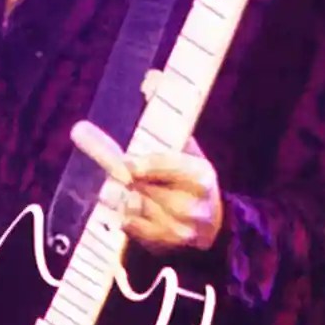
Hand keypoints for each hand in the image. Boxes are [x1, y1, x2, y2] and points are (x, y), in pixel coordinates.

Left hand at [70, 69, 222, 253]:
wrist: (210, 229)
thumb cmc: (192, 182)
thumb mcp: (187, 151)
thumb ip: (168, 120)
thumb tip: (150, 79)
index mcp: (201, 177)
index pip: (169, 168)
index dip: (147, 166)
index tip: (129, 163)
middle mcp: (192, 206)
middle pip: (145, 187)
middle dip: (131, 177)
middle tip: (115, 162)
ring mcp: (178, 230)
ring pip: (134, 206)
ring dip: (123, 196)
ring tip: (126, 188)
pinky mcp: (163, 245)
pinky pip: (129, 225)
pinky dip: (126, 215)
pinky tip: (133, 209)